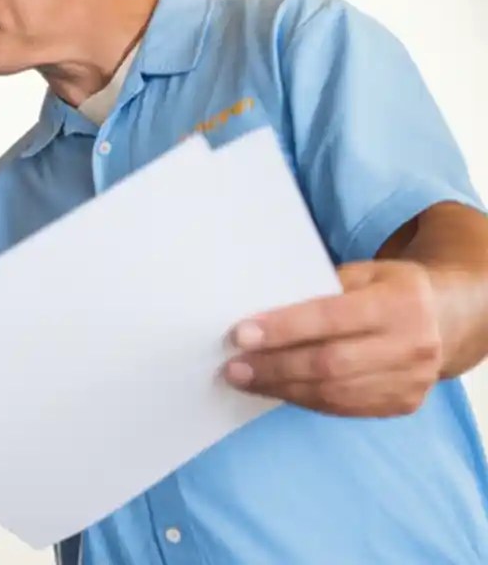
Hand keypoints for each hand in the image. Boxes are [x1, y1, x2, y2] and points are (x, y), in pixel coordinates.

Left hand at [223, 261, 444, 416]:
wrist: (447, 319)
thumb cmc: (388, 290)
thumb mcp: (363, 273)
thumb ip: (320, 288)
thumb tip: (259, 310)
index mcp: (399, 302)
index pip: (330, 317)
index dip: (283, 329)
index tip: (241, 335)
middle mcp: (412, 344)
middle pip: (330, 363)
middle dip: (275, 366)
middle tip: (233, 367)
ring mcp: (412, 379)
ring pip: (335, 392)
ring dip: (283, 388)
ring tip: (246, 380)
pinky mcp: (403, 403)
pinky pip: (344, 407)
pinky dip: (305, 400)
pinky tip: (277, 390)